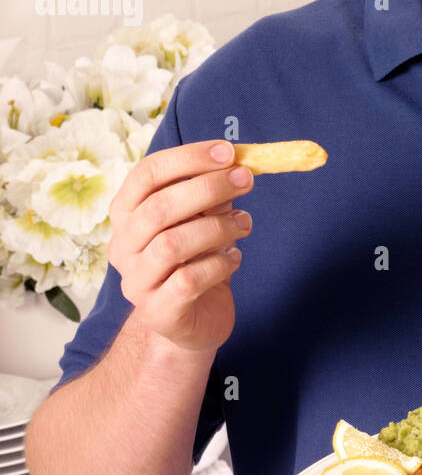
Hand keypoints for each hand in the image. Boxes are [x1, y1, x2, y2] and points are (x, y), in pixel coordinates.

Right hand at [107, 139, 254, 353]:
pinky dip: (219, 265)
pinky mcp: (159, 312)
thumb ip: (211, 196)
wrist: (192, 322)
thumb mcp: (202, 221)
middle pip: (158, 208)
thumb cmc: (195, 261)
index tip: (228, 152)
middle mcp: (123, 247)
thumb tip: (236, 165)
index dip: (188, 158)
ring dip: (218, 228)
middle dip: (208, 188)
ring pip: (172, 244)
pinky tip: (234, 259)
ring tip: (245, 224)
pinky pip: (189, 281)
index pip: (146, 174)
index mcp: (127, 215)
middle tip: (246, 181)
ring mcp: (137, 282)